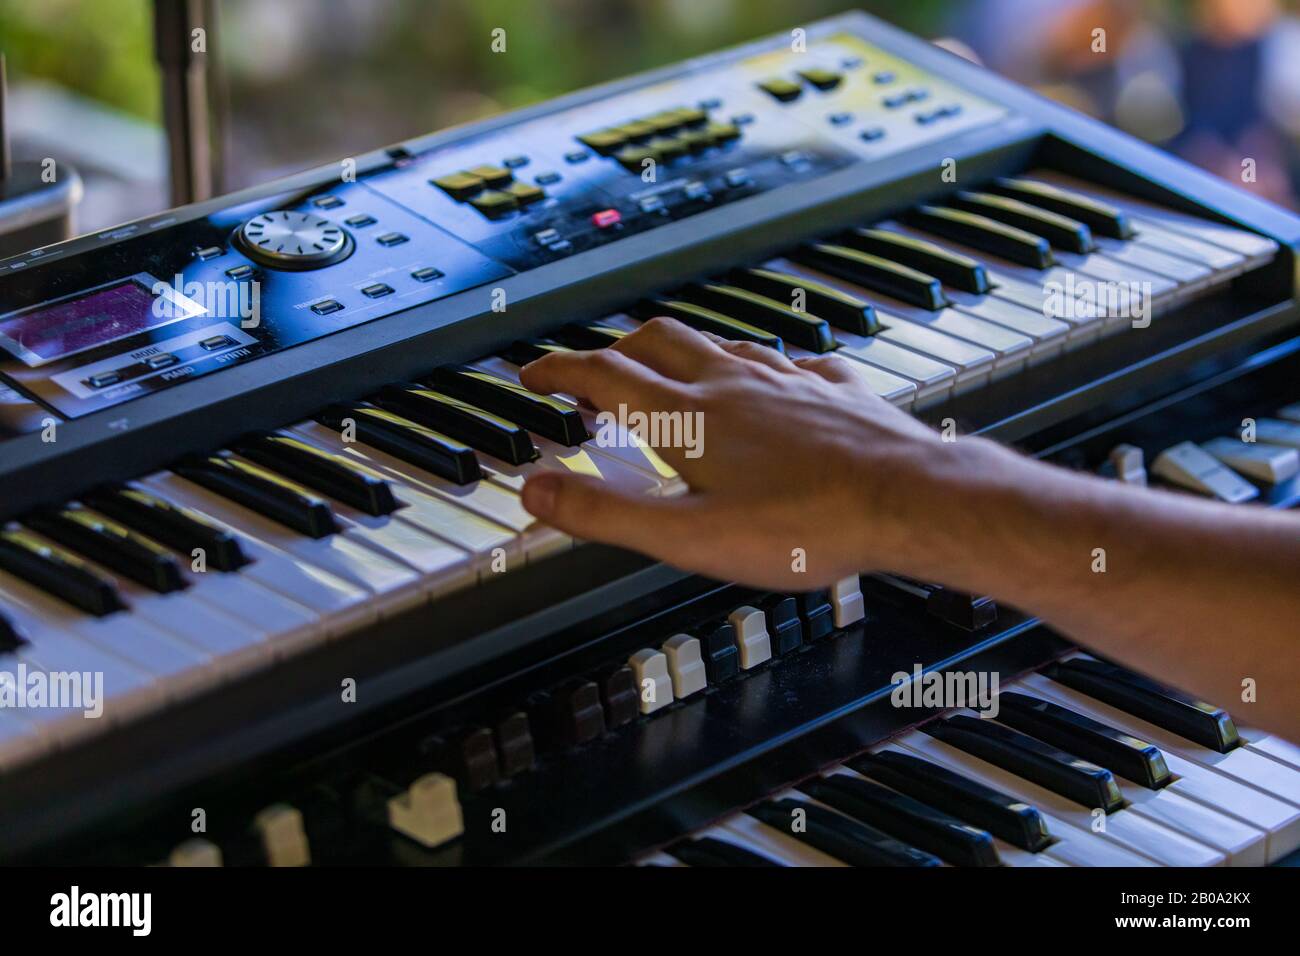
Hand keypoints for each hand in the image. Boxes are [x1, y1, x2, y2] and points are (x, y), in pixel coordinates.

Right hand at [517, 317, 1002, 587]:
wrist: (909, 501)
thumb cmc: (805, 525)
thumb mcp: (688, 536)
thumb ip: (606, 512)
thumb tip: (535, 491)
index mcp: (689, 417)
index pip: (604, 375)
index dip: (559, 370)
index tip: (533, 373)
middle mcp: (734, 385)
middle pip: (659, 343)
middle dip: (616, 350)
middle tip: (597, 370)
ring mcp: (789, 382)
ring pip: (724, 346)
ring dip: (687, 352)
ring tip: (675, 370)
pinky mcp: (836, 392)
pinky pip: (792, 363)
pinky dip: (766, 368)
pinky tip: (778, 380)